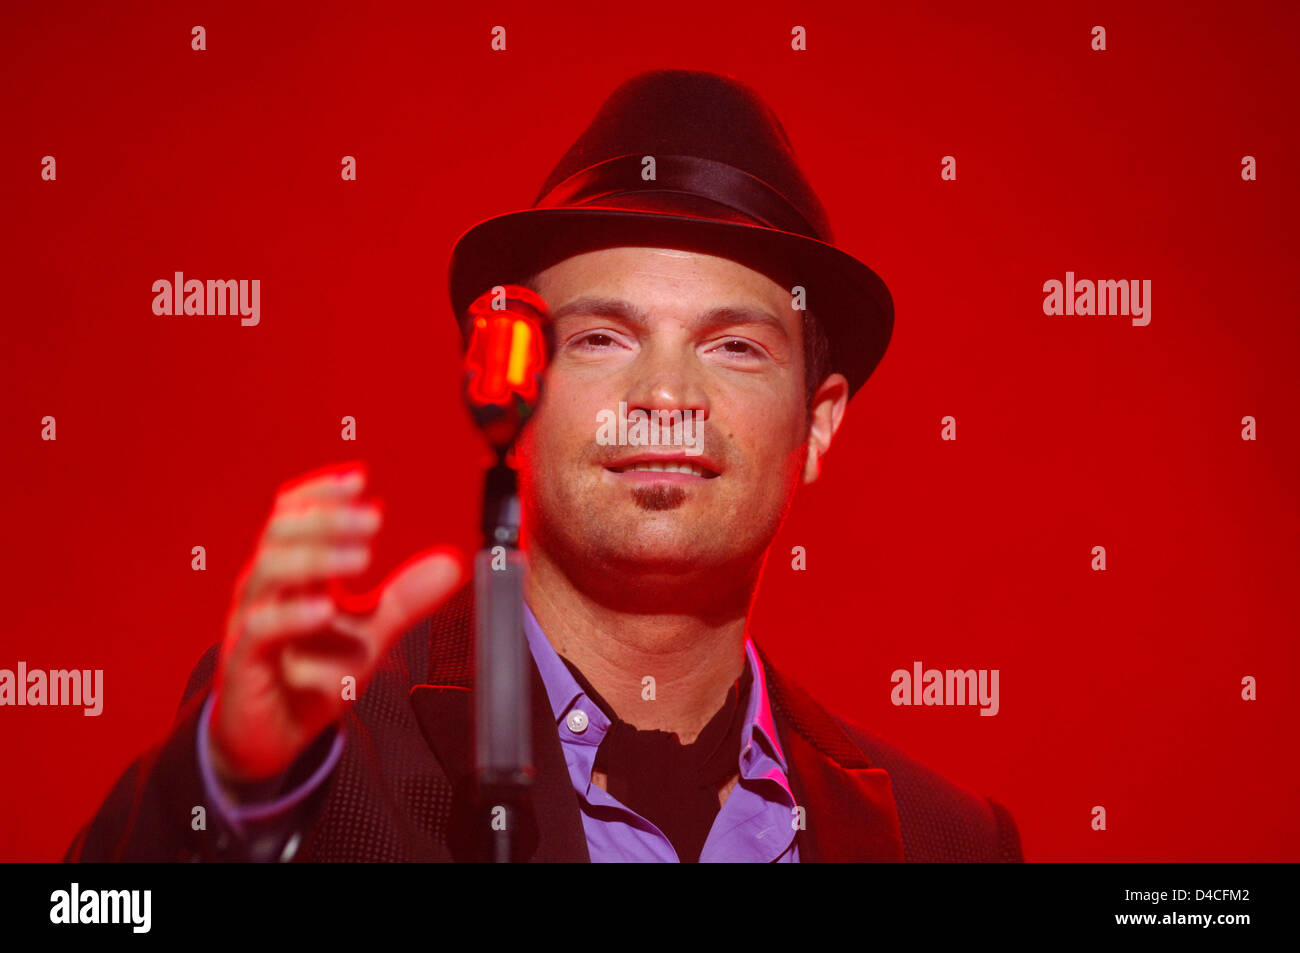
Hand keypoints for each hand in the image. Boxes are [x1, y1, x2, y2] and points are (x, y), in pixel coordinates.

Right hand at [208, 462, 463, 784]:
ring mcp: (250, 623)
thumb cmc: (311, 675)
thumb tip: (451, 564)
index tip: (360, 478)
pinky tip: (326, 610)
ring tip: (360, 556)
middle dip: (327, 517)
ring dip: (316, 558)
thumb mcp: (369, 632)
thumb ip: (405, 598)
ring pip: (268, 572)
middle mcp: (266, 589)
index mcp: (291, 573)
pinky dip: (292, 616)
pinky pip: (260, 629)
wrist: (272, 737)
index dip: (321, 492)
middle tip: (373, 517)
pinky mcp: (244, 663)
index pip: (293, 514)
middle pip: (280, 533)